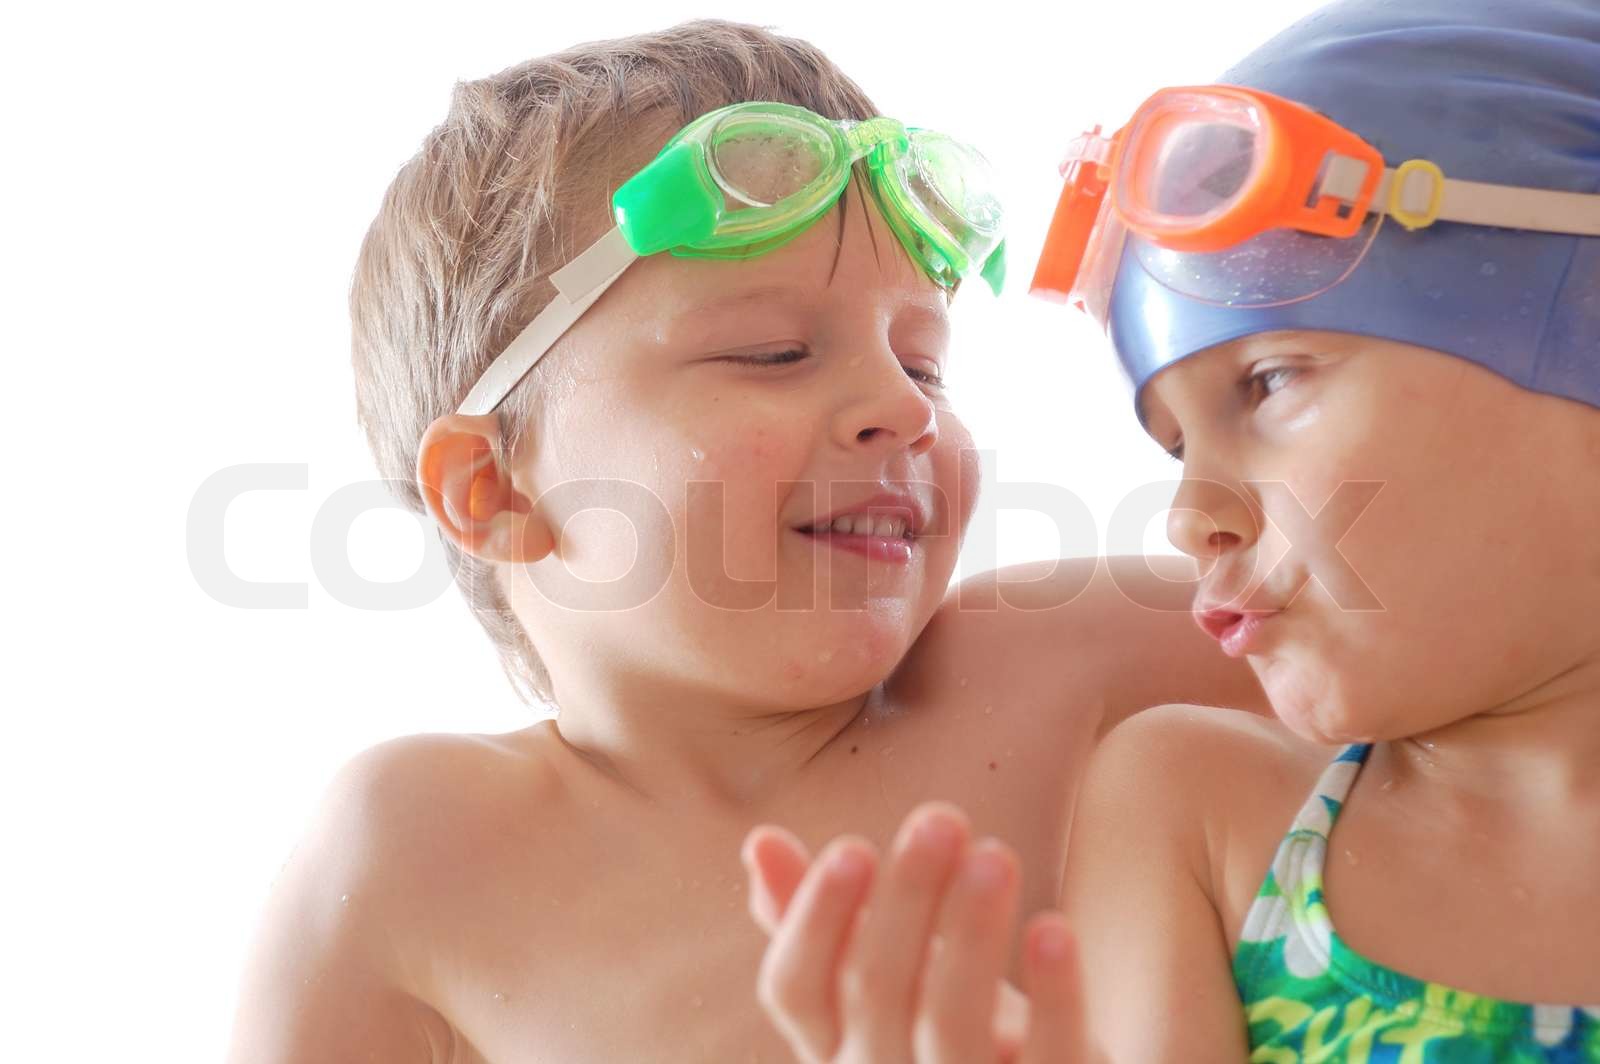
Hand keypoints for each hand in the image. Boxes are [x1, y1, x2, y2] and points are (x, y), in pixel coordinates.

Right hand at [741, 803, 1096, 1062]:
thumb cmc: (937, 1021)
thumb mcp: (873, 974)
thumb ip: (813, 919)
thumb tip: (759, 839)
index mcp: (833, 1041)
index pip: (794, 987)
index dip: (814, 920)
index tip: (853, 847)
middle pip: (876, 991)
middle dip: (908, 899)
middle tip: (942, 818)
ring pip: (952, 1027)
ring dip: (972, 935)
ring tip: (996, 855)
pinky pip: (1047, 1057)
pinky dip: (1053, 996)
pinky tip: (1054, 928)